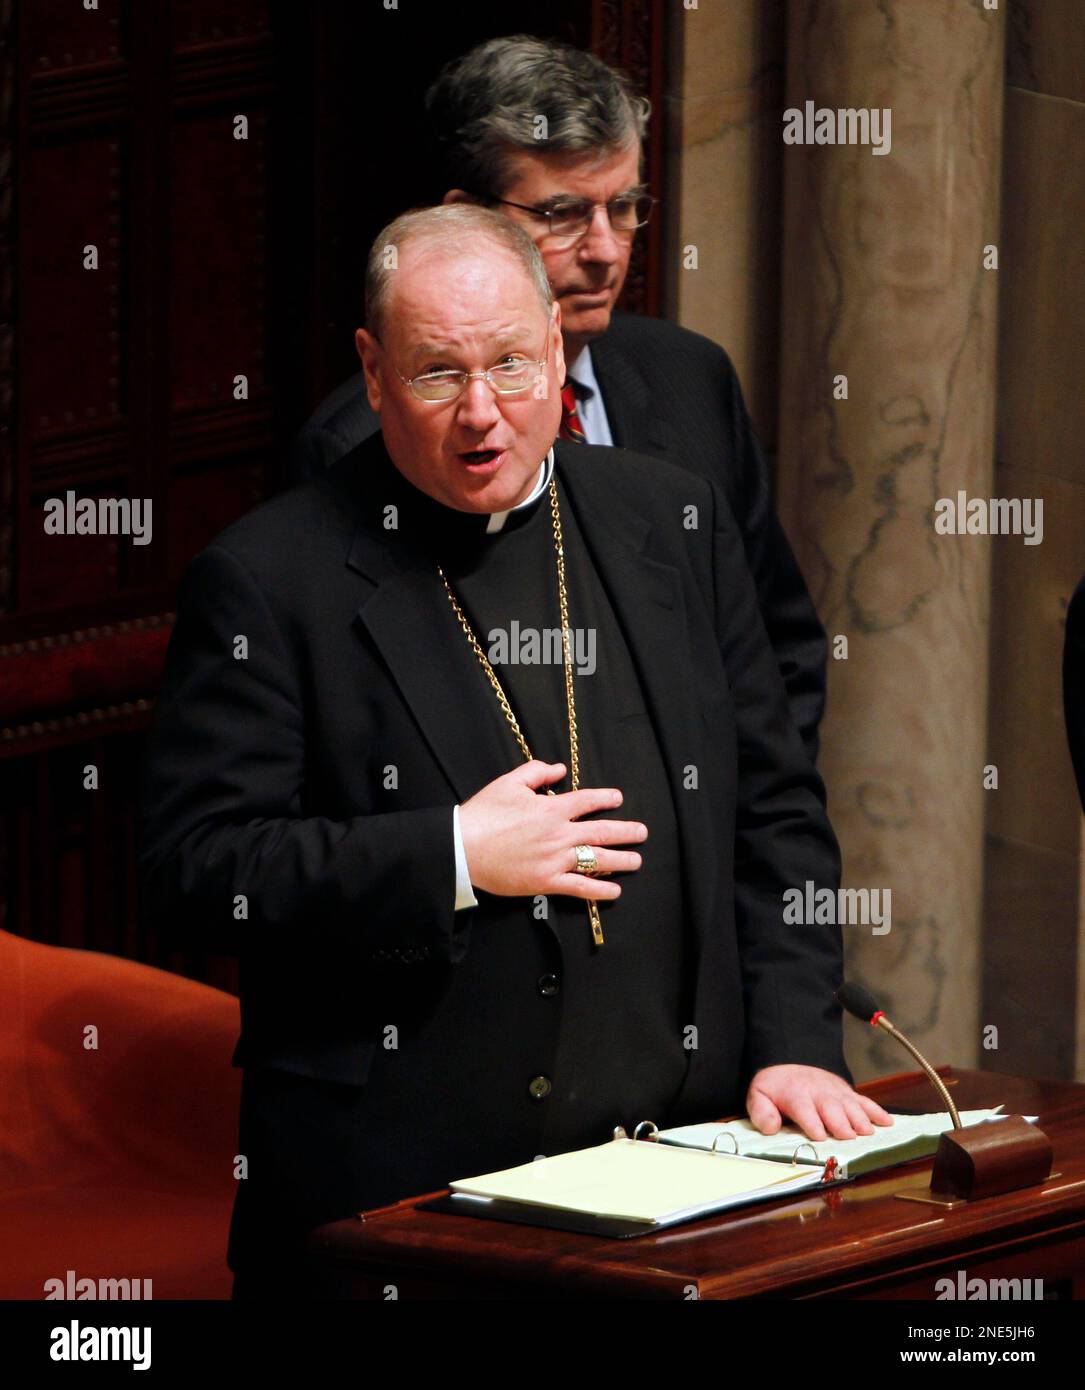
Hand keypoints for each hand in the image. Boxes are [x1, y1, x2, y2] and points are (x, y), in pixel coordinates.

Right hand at [458, 759, 647, 898]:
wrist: (463, 848)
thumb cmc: (483, 814)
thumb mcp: (508, 783)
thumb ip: (536, 771)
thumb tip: (560, 769)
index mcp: (551, 809)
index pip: (587, 801)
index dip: (606, 798)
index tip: (618, 798)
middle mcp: (559, 834)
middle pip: (601, 832)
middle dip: (626, 832)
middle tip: (642, 832)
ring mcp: (555, 859)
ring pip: (597, 860)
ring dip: (621, 860)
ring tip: (636, 860)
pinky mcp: (546, 881)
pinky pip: (579, 887)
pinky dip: (599, 889)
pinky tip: (615, 890)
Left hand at [746, 1064, 893, 1140]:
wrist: (790, 1068)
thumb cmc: (775, 1089)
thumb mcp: (758, 1096)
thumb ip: (761, 1112)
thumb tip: (770, 1127)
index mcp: (795, 1094)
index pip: (804, 1108)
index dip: (812, 1122)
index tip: (820, 1136)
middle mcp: (819, 1092)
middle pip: (831, 1107)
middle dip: (840, 1122)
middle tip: (849, 1136)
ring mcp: (836, 1092)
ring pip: (850, 1105)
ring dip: (860, 1118)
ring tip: (868, 1133)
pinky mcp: (848, 1094)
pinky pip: (864, 1101)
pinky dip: (877, 1111)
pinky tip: (887, 1122)